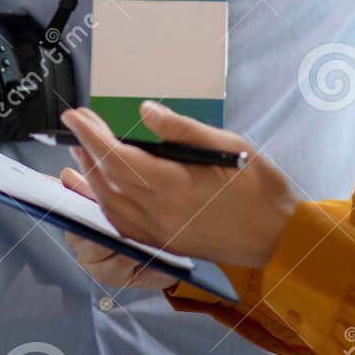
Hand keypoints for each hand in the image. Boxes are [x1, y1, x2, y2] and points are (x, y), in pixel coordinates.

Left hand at [59, 101, 299, 270]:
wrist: (279, 237)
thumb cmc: (259, 187)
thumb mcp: (228, 144)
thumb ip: (181, 128)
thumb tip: (145, 110)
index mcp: (174, 186)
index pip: (117, 158)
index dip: (91, 135)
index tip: (75, 114)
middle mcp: (160, 214)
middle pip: (108, 182)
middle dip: (87, 149)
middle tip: (78, 124)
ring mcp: (160, 234)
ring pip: (111, 206)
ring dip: (92, 178)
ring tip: (83, 151)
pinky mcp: (165, 244)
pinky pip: (123, 225)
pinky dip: (107, 204)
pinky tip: (105, 189)